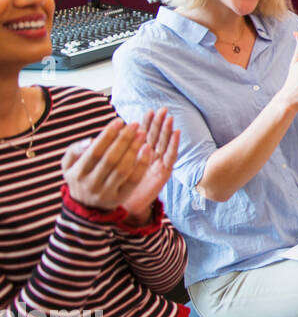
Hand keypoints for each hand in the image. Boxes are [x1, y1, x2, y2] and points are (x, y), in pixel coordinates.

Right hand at [62, 119, 149, 213]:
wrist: (86, 207)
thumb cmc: (80, 176)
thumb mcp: (69, 164)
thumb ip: (75, 150)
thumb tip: (89, 140)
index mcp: (77, 173)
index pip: (94, 152)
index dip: (107, 136)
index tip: (119, 121)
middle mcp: (91, 184)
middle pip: (110, 159)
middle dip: (124, 140)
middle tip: (135, 124)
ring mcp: (107, 192)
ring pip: (123, 169)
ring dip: (134, 150)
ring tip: (142, 134)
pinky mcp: (121, 197)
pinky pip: (134, 180)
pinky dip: (142, 164)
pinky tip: (148, 149)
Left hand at [120, 109, 180, 224]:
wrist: (125, 207)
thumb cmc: (115, 186)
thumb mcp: (111, 166)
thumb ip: (110, 151)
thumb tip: (102, 135)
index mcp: (137, 154)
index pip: (143, 135)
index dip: (146, 123)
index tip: (148, 111)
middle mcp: (149, 158)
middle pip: (155, 136)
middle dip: (158, 122)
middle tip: (162, 109)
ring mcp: (157, 165)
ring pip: (164, 144)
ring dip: (167, 130)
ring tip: (170, 117)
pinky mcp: (164, 173)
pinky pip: (170, 156)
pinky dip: (174, 144)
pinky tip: (177, 133)